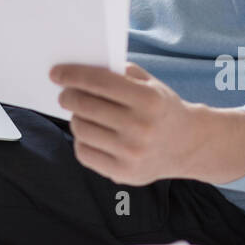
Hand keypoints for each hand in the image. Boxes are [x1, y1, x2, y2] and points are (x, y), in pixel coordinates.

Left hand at [50, 62, 202, 186]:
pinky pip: (84, 153)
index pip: (99, 82)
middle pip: (85, 106)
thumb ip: (119, 73)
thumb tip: (79, 70)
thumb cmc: (161, 108)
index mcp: (149, 100)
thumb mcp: (150, 83)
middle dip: (68, 96)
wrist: (188, 144)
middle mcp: (141, 128)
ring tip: (80, 113)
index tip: (56, 72)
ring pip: (81, 129)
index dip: (73, 75)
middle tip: (64, 93)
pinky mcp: (123, 173)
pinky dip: (81, 140)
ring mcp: (131, 154)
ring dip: (74, 117)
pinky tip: (88, 133)